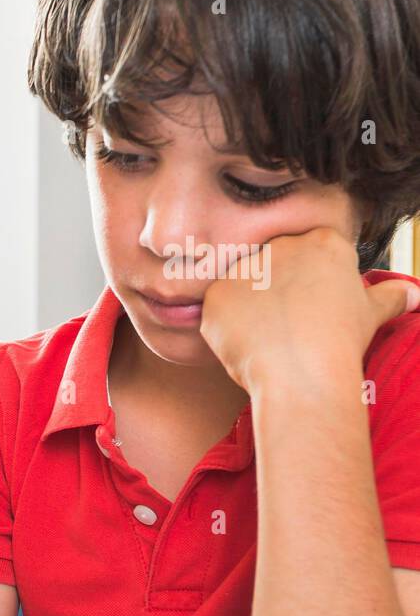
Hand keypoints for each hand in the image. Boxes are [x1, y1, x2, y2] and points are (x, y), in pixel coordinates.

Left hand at [198, 227, 419, 394]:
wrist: (301, 372)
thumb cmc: (341, 342)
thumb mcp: (373, 313)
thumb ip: (391, 296)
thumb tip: (413, 294)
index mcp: (322, 242)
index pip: (310, 253)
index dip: (310, 284)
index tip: (313, 307)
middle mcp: (280, 246)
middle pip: (273, 266)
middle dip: (277, 291)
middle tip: (289, 325)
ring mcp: (244, 269)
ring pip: (244, 286)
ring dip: (251, 308)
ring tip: (269, 337)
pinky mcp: (216, 295)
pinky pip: (218, 309)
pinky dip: (228, 328)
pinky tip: (248, 344)